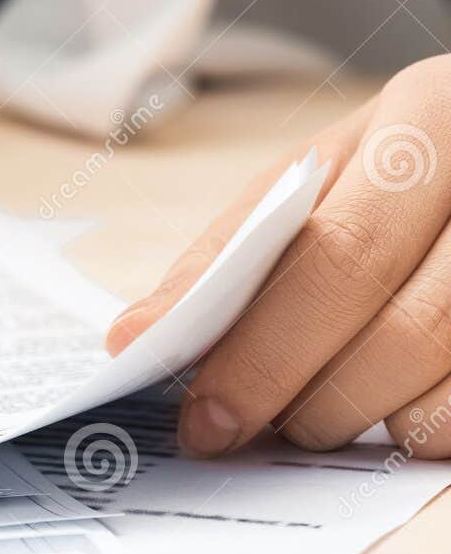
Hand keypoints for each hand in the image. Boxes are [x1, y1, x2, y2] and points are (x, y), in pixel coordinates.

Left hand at [106, 59, 450, 459]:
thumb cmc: (398, 170)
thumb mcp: (316, 178)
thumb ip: (231, 253)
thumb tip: (135, 338)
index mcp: (429, 122)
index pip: (336, 254)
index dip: (260, 349)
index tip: (199, 414)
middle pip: (404, 326)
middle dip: (299, 398)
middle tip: (235, 430)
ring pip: (449, 375)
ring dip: (361, 420)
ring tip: (308, 416)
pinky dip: (426, 428)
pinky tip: (388, 415)